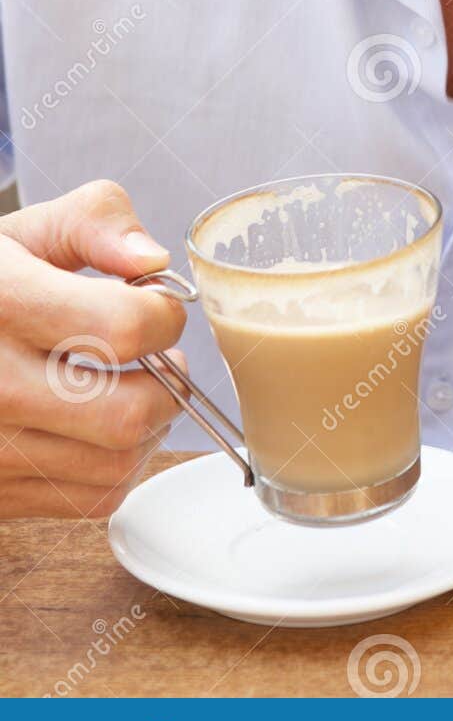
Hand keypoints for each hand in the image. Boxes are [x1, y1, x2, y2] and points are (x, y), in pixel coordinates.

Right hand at [0, 181, 186, 519]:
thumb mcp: (25, 232)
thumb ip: (97, 222)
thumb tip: (153, 259)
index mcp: (3, 304)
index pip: (122, 328)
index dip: (162, 314)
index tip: (157, 307)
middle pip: (128, 413)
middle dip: (169, 383)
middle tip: (161, 358)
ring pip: (118, 464)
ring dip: (150, 427)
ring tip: (134, 389)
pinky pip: (93, 497)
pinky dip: (118, 465)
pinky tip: (102, 426)